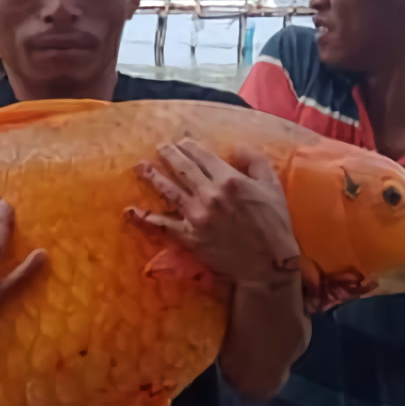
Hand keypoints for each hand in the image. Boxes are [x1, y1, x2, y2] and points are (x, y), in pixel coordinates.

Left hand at [128, 141, 299, 288]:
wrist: (267, 263)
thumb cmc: (274, 223)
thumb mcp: (272, 185)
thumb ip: (254, 161)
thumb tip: (236, 147)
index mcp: (229, 180)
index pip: (203, 156)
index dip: (190, 146)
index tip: (183, 142)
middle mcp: (209, 194)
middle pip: (183, 168)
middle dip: (170, 154)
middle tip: (161, 146)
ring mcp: (196, 216)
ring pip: (169, 190)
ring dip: (153, 176)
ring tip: (141, 166)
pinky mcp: (189, 236)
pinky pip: (162, 225)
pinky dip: (145, 218)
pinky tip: (130, 211)